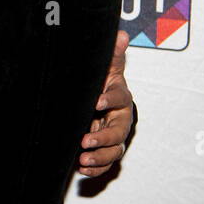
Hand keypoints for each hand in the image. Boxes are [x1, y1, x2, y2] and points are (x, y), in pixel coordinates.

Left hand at [79, 30, 134, 176]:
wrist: (98, 102)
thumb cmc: (101, 83)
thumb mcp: (104, 68)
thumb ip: (111, 55)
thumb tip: (121, 34)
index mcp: (120, 97)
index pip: (120, 98)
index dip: (110, 100)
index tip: (96, 102)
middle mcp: (120, 118)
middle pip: (119, 131)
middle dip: (104, 138)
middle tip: (85, 141)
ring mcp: (114, 135)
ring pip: (114, 150)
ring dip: (100, 157)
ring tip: (83, 159)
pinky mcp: (106, 149)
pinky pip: (106, 163)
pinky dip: (96, 168)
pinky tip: (82, 169)